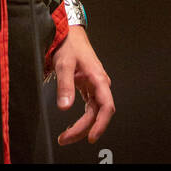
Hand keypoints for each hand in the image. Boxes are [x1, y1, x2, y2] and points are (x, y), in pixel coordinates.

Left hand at [53, 29, 114, 146]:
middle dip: (83, 129)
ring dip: (81, 126)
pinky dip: (81, 118)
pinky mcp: (88, 87)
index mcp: (99, 78)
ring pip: (92, 112)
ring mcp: (94, 86)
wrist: (69, 32)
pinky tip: (72, 125)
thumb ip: (65, 85)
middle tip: (67, 138)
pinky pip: (88, 107)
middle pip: (97, 114)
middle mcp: (99, 84)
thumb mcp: (65, 64)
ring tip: (66, 136)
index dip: (101, 124)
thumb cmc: (70, 44)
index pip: (106, 107)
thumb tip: (65, 106)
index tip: (91, 136)